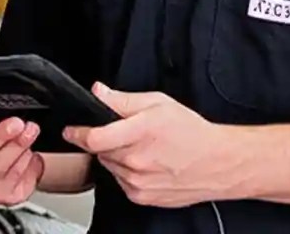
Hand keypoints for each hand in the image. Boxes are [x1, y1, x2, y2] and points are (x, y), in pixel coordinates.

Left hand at [63, 83, 226, 207]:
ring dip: (116, 156)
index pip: (94, 138)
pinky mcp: (141, 196)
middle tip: (123, 133)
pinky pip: (120, 181)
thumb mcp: (158, 103)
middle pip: (100, 150)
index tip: (71, 130)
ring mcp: (138, 181)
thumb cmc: (192, 133)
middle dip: (103, 140)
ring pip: (109, 166)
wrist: (218, 163)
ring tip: (141, 148)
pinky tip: (146, 163)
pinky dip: (126, 171)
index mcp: (140, 133)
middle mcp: (136, 160)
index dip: (78, 133)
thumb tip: (99, 92)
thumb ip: (123, 99)